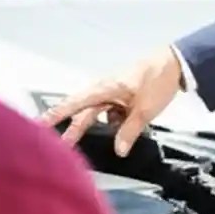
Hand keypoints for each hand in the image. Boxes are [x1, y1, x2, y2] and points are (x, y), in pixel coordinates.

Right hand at [39, 46, 183, 156]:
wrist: (176, 63)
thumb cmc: (158, 79)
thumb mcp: (145, 111)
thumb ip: (129, 131)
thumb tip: (119, 150)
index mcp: (105, 89)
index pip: (75, 104)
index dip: (56, 114)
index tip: (39, 124)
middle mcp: (104, 89)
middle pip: (85, 113)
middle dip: (74, 130)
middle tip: (60, 147)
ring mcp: (113, 91)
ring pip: (99, 113)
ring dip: (103, 126)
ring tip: (110, 137)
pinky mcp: (121, 94)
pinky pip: (112, 111)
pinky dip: (117, 120)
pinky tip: (130, 124)